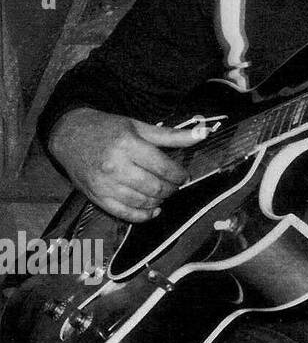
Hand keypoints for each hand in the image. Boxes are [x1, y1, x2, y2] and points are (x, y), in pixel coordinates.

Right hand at [47, 107, 207, 222]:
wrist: (69, 135)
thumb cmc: (107, 129)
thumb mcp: (139, 126)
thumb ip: (172, 135)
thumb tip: (204, 133)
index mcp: (127, 145)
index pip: (162, 167)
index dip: (179, 174)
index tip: (184, 176)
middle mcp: (115, 166)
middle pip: (154, 187)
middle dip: (171, 189)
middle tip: (175, 185)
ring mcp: (104, 184)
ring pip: (141, 201)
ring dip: (159, 201)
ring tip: (163, 194)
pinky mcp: (96, 196)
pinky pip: (123, 213)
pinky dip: (142, 215)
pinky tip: (153, 210)